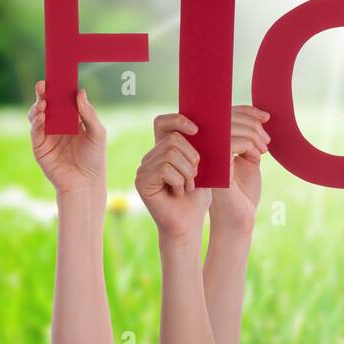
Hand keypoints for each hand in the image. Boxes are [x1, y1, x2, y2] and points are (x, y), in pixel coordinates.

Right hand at [29, 80, 105, 195]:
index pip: (64, 100)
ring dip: (38, 106)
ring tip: (43, 104)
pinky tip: (41, 116)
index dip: (59, 88)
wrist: (84, 183)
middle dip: (44, 93)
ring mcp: (47, 135)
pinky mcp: (39, 146)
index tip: (57, 76)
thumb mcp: (97, 133)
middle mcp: (59, 125)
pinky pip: (35, 130)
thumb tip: (81, 92)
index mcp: (74, 119)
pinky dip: (36, 121)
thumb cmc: (94, 159)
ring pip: (38, 114)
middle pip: (48, 104)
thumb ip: (88, 114)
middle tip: (43, 85)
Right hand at [135, 114, 209, 241]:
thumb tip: (199, 127)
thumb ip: (197, 148)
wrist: (188, 223)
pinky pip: (165, 169)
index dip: (178, 120)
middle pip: (174, 139)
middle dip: (192, 158)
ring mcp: (143, 168)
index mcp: (163, 149)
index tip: (197, 130)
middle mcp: (150, 156)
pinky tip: (178, 192)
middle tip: (195, 177)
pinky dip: (179, 181)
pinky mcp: (141, 181)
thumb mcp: (202, 168)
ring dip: (187, 172)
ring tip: (188, 186)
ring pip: (171, 154)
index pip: (162, 122)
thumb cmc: (196, 197)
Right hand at [208, 106, 270, 238]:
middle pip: (225, 117)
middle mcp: (203, 147)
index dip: (246, 111)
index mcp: (211, 142)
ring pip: (227, 128)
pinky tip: (256, 156)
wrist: (240, 218)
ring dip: (252, 135)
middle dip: (252, 124)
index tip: (266, 117)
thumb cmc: (244, 190)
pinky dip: (247, 145)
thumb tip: (259, 115)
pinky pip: (229, 143)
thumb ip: (248, 137)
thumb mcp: (248, 157)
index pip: (224, 114)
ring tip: (262, 150)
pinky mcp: (210, 168)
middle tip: (266, 141)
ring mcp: (204, 156)